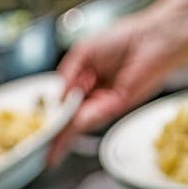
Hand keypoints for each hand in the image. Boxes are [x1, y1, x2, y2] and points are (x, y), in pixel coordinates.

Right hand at [49, 11, 171, 163]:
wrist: (150, 41)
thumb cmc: (121, 40)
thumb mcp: (83, 53)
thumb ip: (67, 74)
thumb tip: (57, 98)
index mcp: (82, 83)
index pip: (62, 104)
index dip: (50, 116)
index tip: (37, 129)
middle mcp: (92, 96)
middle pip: (68, 119)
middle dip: (53, 135)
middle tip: (39, 149)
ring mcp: (102, 104)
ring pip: (77, 123)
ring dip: (61, 135)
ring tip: (45, 146)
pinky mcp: (114, 107)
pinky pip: (91, 116)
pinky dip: (76, 122)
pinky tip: (63, 129)